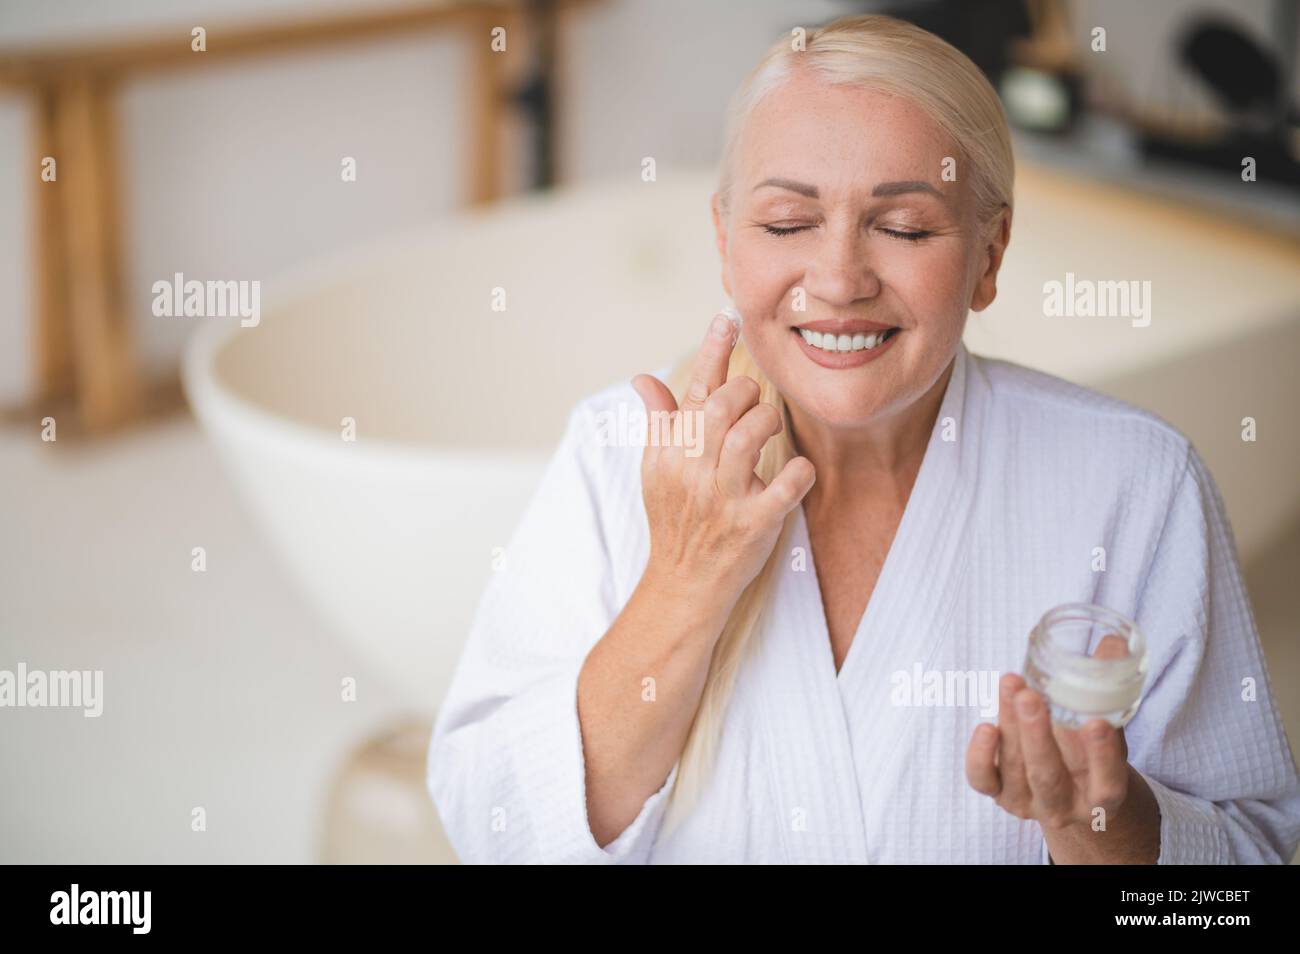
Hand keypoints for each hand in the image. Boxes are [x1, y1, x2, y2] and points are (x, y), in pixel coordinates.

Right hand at [629, 310, 815, 599]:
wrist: (682, 583)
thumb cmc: (675, 521)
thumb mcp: (656, 471)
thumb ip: (658, 423)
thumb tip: (643, 379)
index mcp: (670, 452)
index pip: (690, 391)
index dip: (712, 351)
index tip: (728, 317)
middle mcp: (692, 471)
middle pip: (721, 408)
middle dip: (746, 393)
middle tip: (753, 402)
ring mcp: (722, 498)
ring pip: (749, 437)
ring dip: (768, 424)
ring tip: (769, 431)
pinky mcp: (752, 525)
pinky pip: (783, 487)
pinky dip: (798, 473)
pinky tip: (798, 471)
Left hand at [965, 635, 1133, 833]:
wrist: (1074, 793)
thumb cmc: (1091, 752)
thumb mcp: (1108, 728)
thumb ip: (1107, 692)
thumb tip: (1113, 643)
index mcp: (1104, 796)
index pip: (1106, 782)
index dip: (1102, 755)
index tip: (1097, 723)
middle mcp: (1067, 806)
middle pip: (1048, 775)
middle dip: (1037, 735)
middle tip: (1030, 697)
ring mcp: (1030, 804)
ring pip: (1015, 768)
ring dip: (1010, 725)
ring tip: (1011, 685)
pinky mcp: (1001, 795)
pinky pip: (983, 780)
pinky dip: (980, 755)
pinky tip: (984, 727)